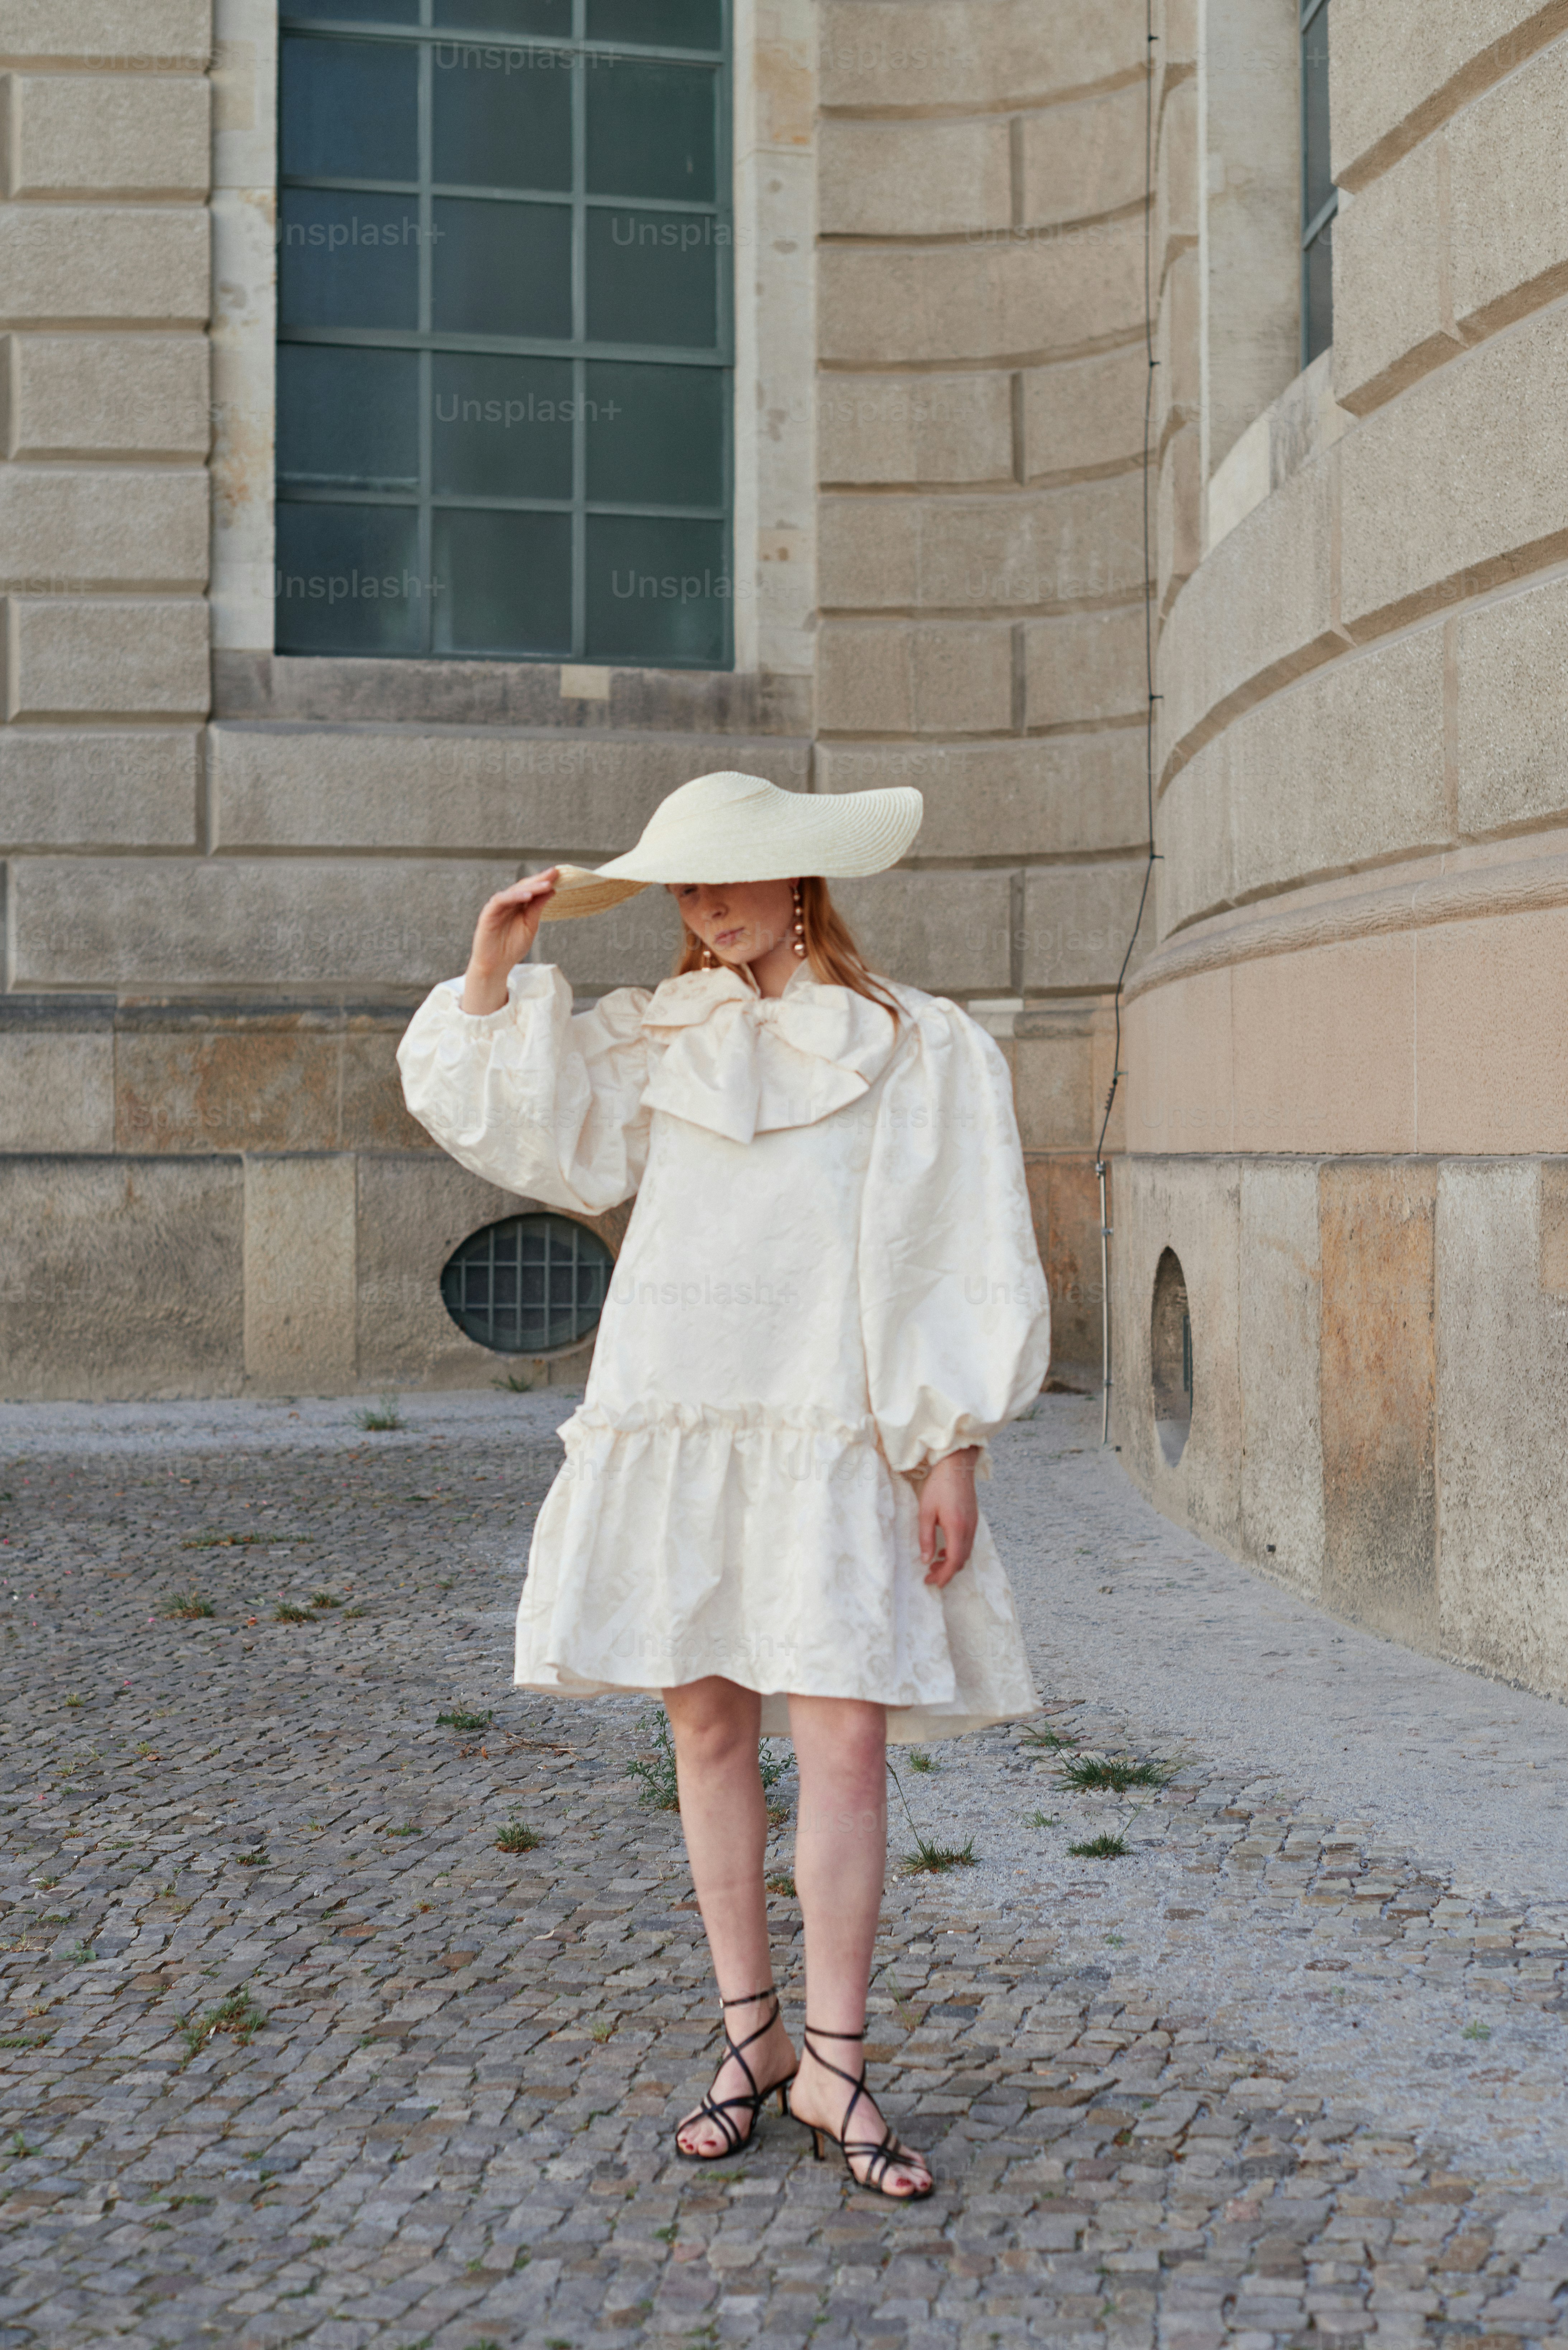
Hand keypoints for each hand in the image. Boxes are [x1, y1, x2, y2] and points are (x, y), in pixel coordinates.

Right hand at [461, 869, 558, 1013]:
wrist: (495, 966)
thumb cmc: (511, 947)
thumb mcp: (530, 926)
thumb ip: (537, 908)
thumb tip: (551, 890)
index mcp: (517, 905)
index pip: (531, 889)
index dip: (543, 881)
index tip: (559, 874)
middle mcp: (507, 902)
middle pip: (523, 886)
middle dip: (539, 879)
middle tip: (555, 873)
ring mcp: (496, 907)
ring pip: (514, 891)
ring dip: (530, 887)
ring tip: (546, 885)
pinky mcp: (488, 914)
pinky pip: (501, 901)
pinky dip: (514, 897)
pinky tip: (528, 896)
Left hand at [919, 1447, 979, 1587]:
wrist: (956, 1465)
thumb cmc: (938, 1485)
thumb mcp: (926, 1511)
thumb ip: (925, 1537)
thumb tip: (926, 1560)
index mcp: (957, 1528)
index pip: (954, 1561)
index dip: (944, 1576)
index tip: (931, 1582)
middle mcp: (969, 1529)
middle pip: (961, 1560)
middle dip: (947, 1572)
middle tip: (930, 1576)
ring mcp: (973, 1524)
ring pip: (966, 1553)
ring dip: (952, 1562)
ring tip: (935, 1564)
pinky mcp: (973, 1519)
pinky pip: (967, 1543)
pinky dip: (957, 1551)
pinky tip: (944, 1549)